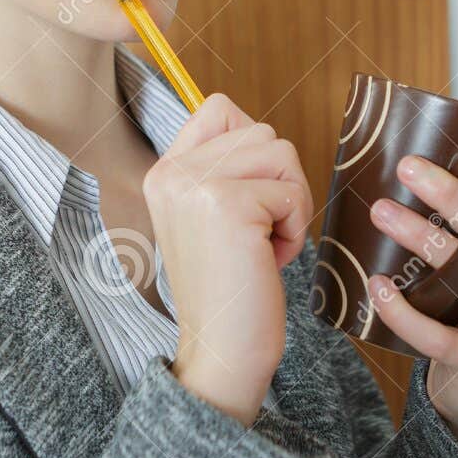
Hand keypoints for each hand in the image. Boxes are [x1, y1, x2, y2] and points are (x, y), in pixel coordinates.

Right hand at [144, 93, 314, 426]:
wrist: (221, 349)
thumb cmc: (229, 287)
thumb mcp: (208, 216)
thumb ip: (223, 169)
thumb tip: (264, 136)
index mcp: (163, 172)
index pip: (219, 108)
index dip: (252, 144)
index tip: (250, 197)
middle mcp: (172, 172)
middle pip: (261, 131)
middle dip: (279, 181)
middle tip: (260, 231)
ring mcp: (196, 186)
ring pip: (281, 154)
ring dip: (290, 202)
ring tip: (264, 243)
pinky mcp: (229, 206)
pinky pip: (291, 192)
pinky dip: (293, 229)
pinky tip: (268, 260)